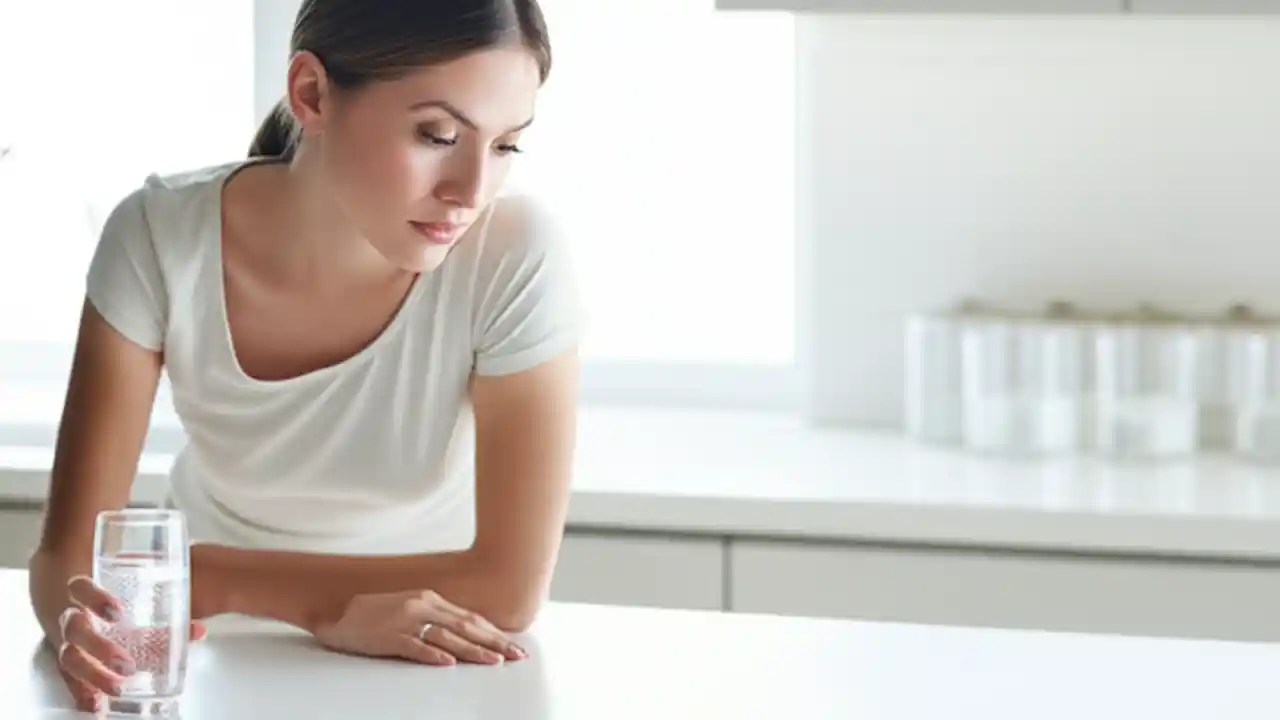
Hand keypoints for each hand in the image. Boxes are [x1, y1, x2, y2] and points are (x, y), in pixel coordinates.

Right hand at [55, 575, 206, 713]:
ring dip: (93, 675)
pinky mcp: (66, 666)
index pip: (79, 587)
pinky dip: (82, 693)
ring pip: (68, 658)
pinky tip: (95, 704)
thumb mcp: (136, 609)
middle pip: (73, 628)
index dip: (94, 598)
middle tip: (126, 663)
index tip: (117, 613)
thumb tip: (197, 630)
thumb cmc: (113, 611)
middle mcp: (70, 619)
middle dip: (99, 647)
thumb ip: (165, 617)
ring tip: (118, 687)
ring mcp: (65, 643)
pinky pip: (68, 680)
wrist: (85, 619)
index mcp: (85, 596)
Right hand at [314, 589, 528, 666]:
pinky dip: (433, 656)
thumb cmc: (378, 615)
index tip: (514, 644)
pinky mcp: (389, 636)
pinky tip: (449, 664)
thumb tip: (468, 633)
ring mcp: (406, 621)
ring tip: (493, 662)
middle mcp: (422, 606)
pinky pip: (415, 647)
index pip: (470, 618)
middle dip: (494, 643)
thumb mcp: (412, 609)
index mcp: (431, 599)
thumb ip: (437, 618)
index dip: (494, 632)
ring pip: (447, 637)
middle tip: (517, 656)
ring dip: (473, 651)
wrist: (339, 614)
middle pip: (466, 627)